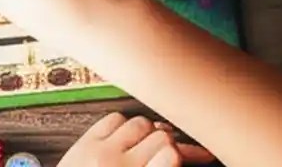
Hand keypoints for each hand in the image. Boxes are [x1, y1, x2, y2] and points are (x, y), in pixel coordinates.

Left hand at [60, 113, 214, 166]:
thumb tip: (176, 156)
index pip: (170, 154)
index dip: (187, 153)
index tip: (197, 156)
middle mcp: (118, 166)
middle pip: (160, 136)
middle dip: (170, 144)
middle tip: (174, 153)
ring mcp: (100, 152)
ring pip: (140, 123)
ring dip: (149, 133)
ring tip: (149, 146)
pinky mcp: (85, 143)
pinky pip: (114, 118)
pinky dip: (125, 125)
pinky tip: (127, 137)